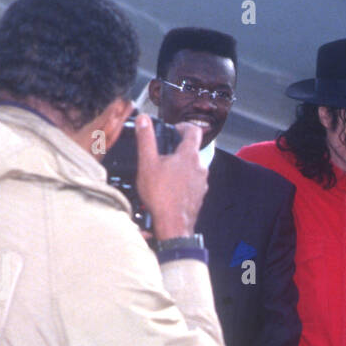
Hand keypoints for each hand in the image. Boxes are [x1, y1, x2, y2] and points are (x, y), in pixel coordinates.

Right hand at [135, 114, 207, 240]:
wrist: (173, 225)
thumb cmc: (161, 196)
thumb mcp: (147, 164)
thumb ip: (146, 139)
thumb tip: (143, 120)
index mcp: (189, 156)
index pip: (193, 131)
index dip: (184, 126)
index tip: (175, 129)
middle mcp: (200, 167)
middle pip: (191, 151)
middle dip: (178, 150)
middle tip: (163, 154)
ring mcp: (202, 183)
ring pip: (192, 167)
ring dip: (180, 166)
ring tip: (164, 173)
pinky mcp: (200, 195)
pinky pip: (192, 182)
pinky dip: (183, 181)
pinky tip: (170, 188)